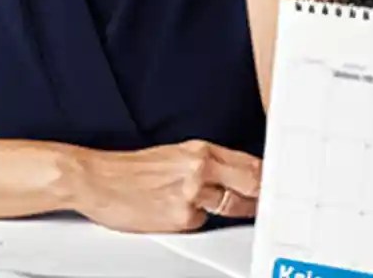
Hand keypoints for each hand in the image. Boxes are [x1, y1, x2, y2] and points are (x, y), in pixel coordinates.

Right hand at [69, 139, 261, 233]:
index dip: (267, 177)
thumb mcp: (172, 156)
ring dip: (233, 211)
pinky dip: (194, 222)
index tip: (277, 185)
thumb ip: (205, 165)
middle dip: (262, 195)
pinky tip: (176, 214)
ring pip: (231, 207)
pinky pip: (201, 224)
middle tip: (269, 203)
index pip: (250, 163)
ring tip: (219, 208)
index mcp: (199, 149)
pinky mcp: (180, 217)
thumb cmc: (128, 170)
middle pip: (251, 184)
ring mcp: (192, 194)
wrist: (95, 179)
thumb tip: (233, 178)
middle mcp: (200, 168)